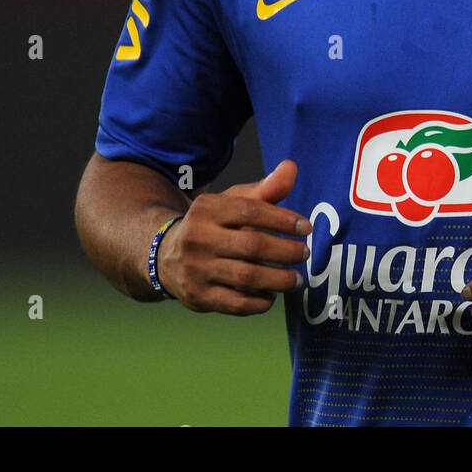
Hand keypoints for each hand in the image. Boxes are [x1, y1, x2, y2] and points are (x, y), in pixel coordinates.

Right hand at [156, 160, 310, 314]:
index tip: (306, 228)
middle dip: (285, 251)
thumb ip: (265, 189)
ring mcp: (195, 269)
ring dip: (279, 280)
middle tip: (305, 253)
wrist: (166, 255)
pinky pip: (236, 304)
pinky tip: (272, 295)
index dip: (283, 220)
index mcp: (207, 209)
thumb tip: (291, 167)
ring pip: (246, 277)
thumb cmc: (213, 225)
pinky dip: (259, 302)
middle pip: (252, 246)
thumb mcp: (233, 202)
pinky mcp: (197, 297)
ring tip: (297, 279)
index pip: (251, 211)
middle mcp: (198, 238)